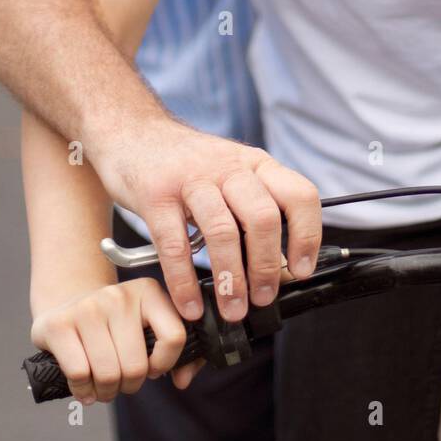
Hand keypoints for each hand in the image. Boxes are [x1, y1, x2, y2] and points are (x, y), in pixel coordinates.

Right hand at [31, 278, 203, 403]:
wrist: (65, 306)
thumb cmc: (111, 325)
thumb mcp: (143, 326)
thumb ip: (172, 352)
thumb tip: (183, 380)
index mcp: (148, 291)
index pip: (174, 336)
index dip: (164, 363)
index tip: (152, 368)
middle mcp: (119, 295)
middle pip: (136, 366)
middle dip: (130, 386)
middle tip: (122, 383)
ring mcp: (88, 308)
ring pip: (108, 374)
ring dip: (106, 392)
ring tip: (103, 387)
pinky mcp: (59, 324)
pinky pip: (80, 374)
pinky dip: (83, 391)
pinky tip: (85, 388)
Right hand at [95, 118, 322, 323]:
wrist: (134, 132)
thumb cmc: (187, 164)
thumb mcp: (232, 173)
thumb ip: (254, 208)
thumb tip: (278, 265)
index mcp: (256, 165)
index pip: (299, 195)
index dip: (307, 235)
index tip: (301, 268)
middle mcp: (229, 168)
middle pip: (262, 217)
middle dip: (266, 266)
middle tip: (264, 297)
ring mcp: (191, 179)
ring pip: (222, 231)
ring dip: (231, 279)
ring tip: (233, 308)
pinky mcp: (156, 195)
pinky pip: (174, 244)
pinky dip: (184, 281)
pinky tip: (191, 304)